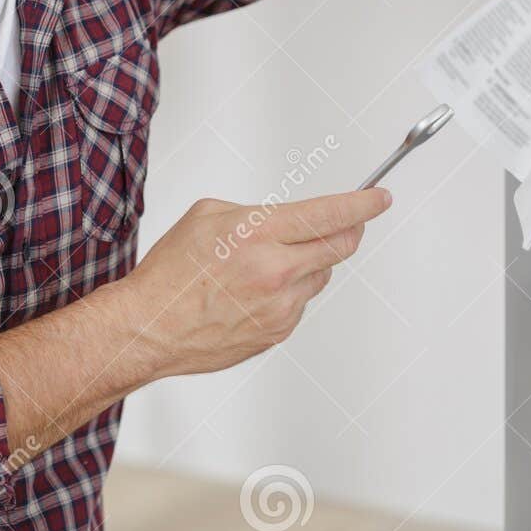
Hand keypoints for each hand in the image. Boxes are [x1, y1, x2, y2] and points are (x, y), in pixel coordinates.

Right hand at [114, 188, 392, 378]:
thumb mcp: (208, 216)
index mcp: (260, 234)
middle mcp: (277, 271)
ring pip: (321, 275)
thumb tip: (284, 219)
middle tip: (349, 222)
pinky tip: (255, 292)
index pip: (330, 214)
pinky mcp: (278, 331)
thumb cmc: (171, 275)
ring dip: (310, 262)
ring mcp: (282, 306)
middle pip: (341, 246)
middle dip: (350, 230)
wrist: (151, 327)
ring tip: (269, 263)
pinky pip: (300, 303)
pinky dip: (289, 292)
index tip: (379, 199)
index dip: (363, 204)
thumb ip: (256, 213)